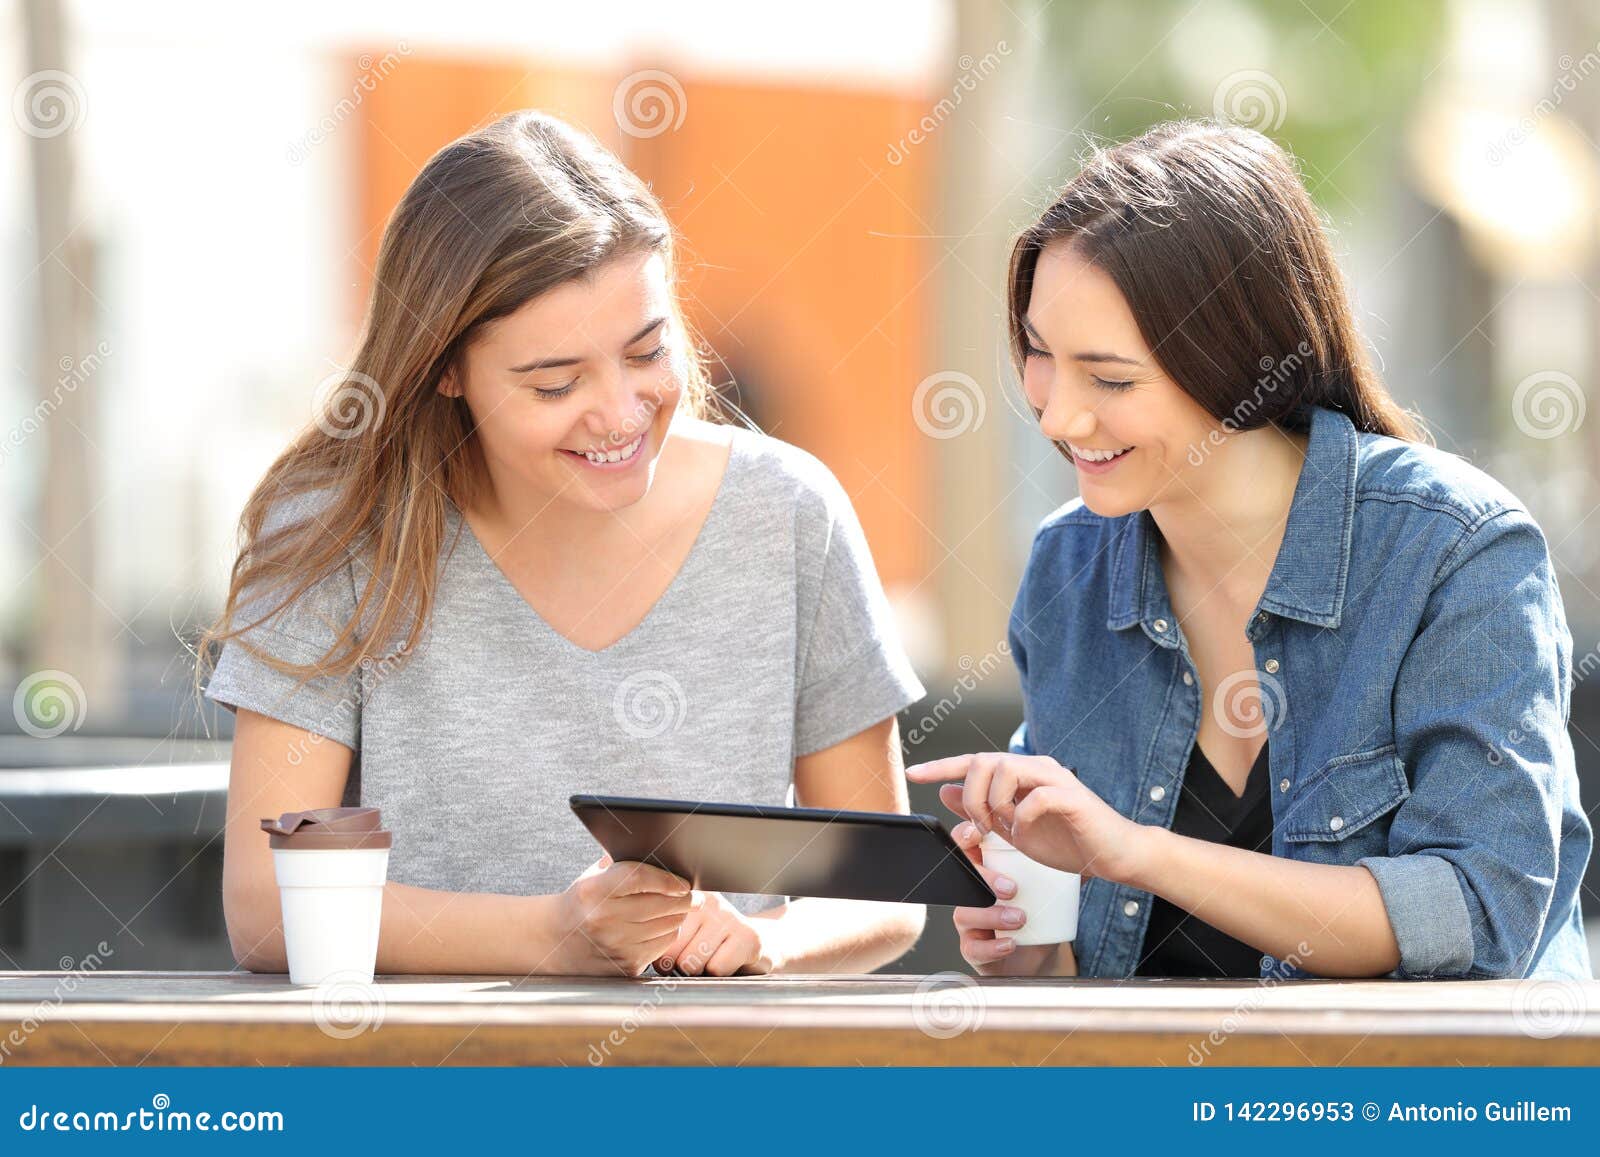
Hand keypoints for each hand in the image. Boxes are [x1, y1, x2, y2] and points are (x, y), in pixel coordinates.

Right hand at [549, 854, 693, 976]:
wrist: (556, 941)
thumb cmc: (582, 904)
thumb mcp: (594, 876)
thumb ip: (624, 863)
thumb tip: (663, 856)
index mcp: (594, 891)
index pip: (642, 878)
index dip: (668, 879)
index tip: (683, 882)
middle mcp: (605, 920)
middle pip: (664, 904)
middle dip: (685, 898)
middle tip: (690, 895)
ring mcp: (616, 946)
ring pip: (670, 926)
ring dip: (677, 916)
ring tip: (671, 909)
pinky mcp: (627, 965)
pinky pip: (664, 945)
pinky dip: (668, 934)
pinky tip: (658, 927)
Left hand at [655, 891, 780, 976]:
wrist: (756, 945)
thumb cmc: (713, 945)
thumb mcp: (685, 936)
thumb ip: (664, 942)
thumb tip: (653, 963)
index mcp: (687, 899)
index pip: (659, 936)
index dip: (664, 958)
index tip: (675, 957)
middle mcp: (708, 902)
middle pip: (674, 954)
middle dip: (682, 966)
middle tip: (699, 957)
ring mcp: (729, 917)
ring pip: (693, 963)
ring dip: (702, 970)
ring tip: (714, 957)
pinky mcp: (748, 937)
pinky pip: (716, 968)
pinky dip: (720, 973)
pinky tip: (730, 960)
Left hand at [906, 752, 1151, 885]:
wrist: (1113, 855)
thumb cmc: (1067, 842)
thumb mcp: (1013, 829)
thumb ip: (983, 810)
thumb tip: (945, 792)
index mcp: (1020, 773)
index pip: (973, 761)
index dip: (941, 766)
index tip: (913, 774)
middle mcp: (1035, 767)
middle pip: (983, 761)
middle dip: (970, 796)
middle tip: (981, 826)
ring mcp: (1055, 778)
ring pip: (1006, 769)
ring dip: (994, 804)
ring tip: (1003, 829)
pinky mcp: (1072, 797)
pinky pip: (1035, 797)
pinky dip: (1024, 817)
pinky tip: (1028, 834)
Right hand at [947, 815, 1074, 975]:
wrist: (1039, 952)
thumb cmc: (1039, 912)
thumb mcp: (1049, 887)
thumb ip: (1063, 868)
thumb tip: (1084, 855)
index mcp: (986, 868)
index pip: (965, 845)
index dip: (965, 836)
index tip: (979, 834)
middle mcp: (972, 893)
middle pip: (963, 877)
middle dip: (985, 879)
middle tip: (1012, 889)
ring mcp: (969, 922)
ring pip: (965, 914)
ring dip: (992, 916)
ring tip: (1019, 919)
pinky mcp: (973, 949)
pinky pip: (973, 948)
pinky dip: (992, 947)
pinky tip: (1010, 944)